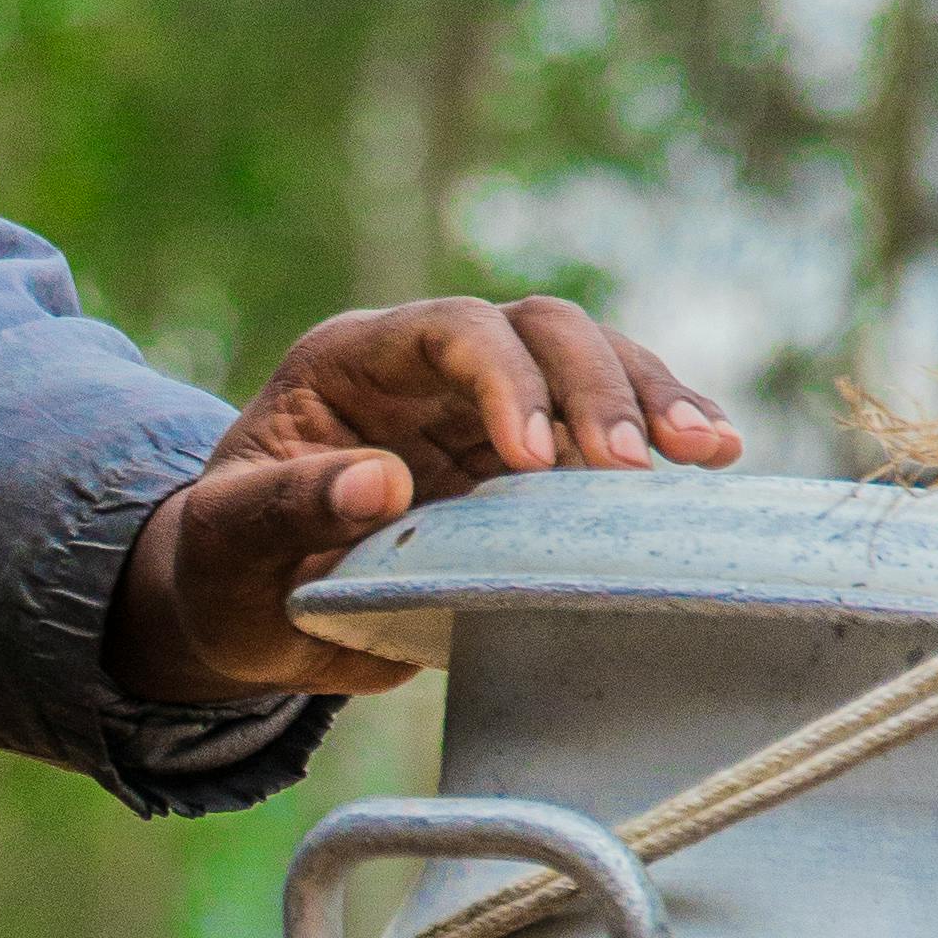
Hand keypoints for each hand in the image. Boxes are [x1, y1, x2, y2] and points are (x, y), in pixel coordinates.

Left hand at [108, 294, 742, 701]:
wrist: (244, 609)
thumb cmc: (224, 566)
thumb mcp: (227, 543)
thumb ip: (289, 509)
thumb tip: (379, 483)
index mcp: (353, 360)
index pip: (448, 328)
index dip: (503, 378)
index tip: (532, 460)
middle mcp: (432, 367)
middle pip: (540, 332)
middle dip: (596, 387)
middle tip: (635, 468)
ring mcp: (488, 410)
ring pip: (593, 365)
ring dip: (653, 402)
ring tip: (710, 454)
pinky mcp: (529, 466)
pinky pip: (607, 432)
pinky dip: (660, 443)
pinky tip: (713, 468)